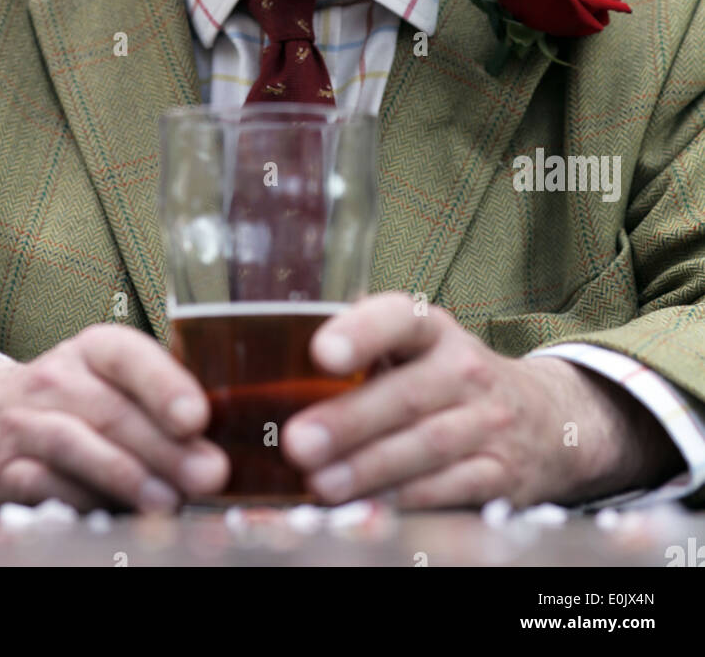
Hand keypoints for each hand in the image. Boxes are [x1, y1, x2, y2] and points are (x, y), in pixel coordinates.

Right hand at [0, 326, 230, 512]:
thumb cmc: (77, 400)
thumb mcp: (114, 382)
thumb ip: (163, 405)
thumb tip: (219, 448)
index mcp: (94, 348)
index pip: (128, 355)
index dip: (163, 384)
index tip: (198, 417)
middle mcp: (55, 377)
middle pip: (111, 411)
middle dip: (164, 447)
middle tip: (208, 475)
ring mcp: (24, 423)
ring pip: (76, 445)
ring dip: (126, 476)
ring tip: (169, 501)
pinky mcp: (3, 470)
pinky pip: (43, 486)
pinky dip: (82, 501)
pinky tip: (116, 516)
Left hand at [280, 293, 682, 508]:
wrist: (547, 418)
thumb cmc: (451, 379)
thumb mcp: (419, 346)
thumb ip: (364, 340)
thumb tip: (280, 335)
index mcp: (435, 331)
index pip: (401, 318)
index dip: (362, 331)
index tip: (320, 353)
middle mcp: (465, 371)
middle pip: (407, 395)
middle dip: (349, 421)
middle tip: (296, 443)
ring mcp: (487, 424)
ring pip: (426, 447)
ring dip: (369, 469)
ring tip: (319, 484)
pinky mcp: (500, 475)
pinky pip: (450, 490)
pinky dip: (408, 502)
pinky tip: (368, 509)